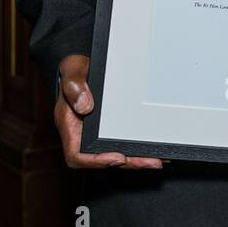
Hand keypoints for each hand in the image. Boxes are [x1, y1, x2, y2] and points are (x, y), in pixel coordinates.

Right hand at [55, 53, 162, 169]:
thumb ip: (75, 87)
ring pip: (115, 153)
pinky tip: (154, 147)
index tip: (117, 158)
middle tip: (151, 162)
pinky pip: (122, 141)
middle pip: (102, 158)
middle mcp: (83, 133)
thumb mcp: (72, 70)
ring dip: (136, 159)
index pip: (77, 155)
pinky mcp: (109, 126)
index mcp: (70, 125)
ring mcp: (97, 132)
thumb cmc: (75, 68)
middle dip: (127, 162)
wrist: (83, 64)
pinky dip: (137, 147)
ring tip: (158, 159)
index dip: (96, 161)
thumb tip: (85, 106)